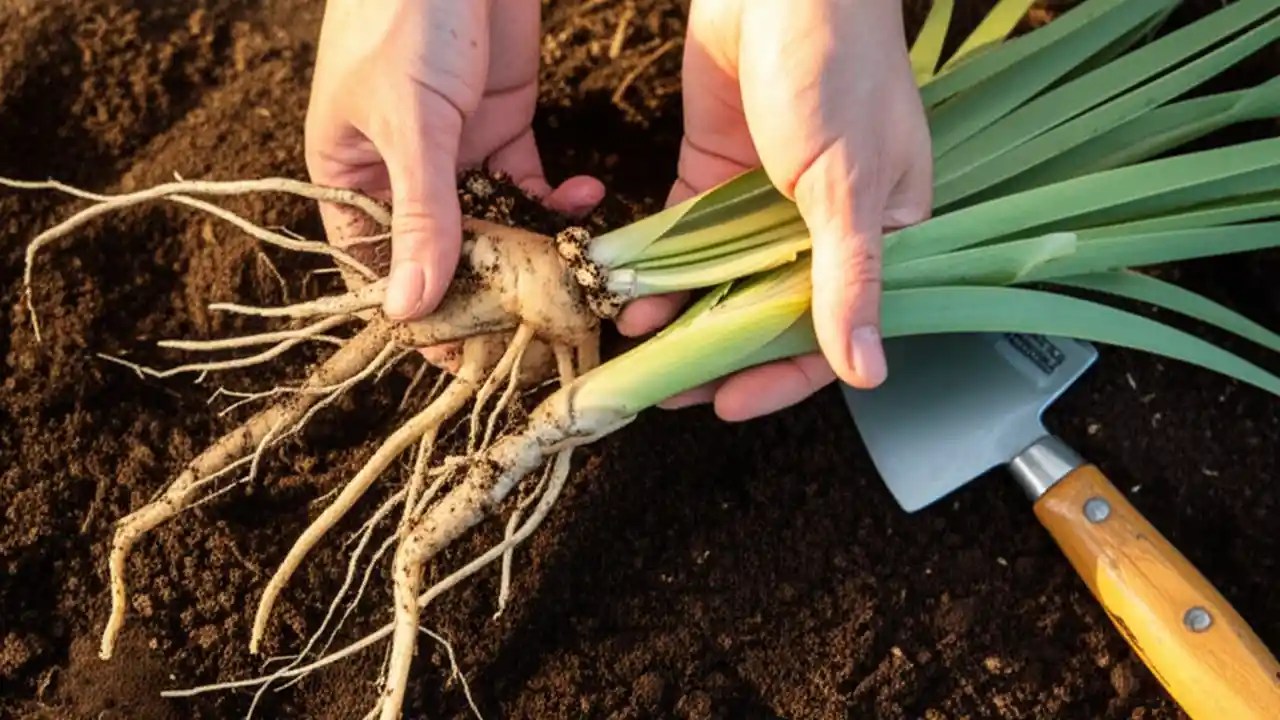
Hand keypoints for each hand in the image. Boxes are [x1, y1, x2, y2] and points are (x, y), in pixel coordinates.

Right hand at [304, 0, 603, 320]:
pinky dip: (559, 199)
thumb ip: (421, 216)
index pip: (377, 265)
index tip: (459, 355)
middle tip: (538, 328)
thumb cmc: (404, 17)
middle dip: (489, 290)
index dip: (415, 312)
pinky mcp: (505, 127)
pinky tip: (587, 202)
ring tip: (575, 276)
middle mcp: (402, 175)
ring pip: (496, 225)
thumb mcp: (411, 124)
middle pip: (444, 255)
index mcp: (351, 176)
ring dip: (534, 250)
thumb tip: (409, 310)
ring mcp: (457, 153)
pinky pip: (531, 184)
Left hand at [618, 0, 932, 420]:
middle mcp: (821, 225)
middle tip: (669, 389)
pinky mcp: (714, 168)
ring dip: (680, 315)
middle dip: (718, 355)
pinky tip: (630, 292)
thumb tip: (867, 371)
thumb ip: (848, 279)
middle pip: (767, 311)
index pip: (832, 328)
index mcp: (880, 232)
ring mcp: (763, 199)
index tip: (728, 403)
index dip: (780, 374)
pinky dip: (659, 265)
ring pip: (719, 279)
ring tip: (636, 345)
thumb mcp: (847, 183)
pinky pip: (684, 235)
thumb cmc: (838, 65)